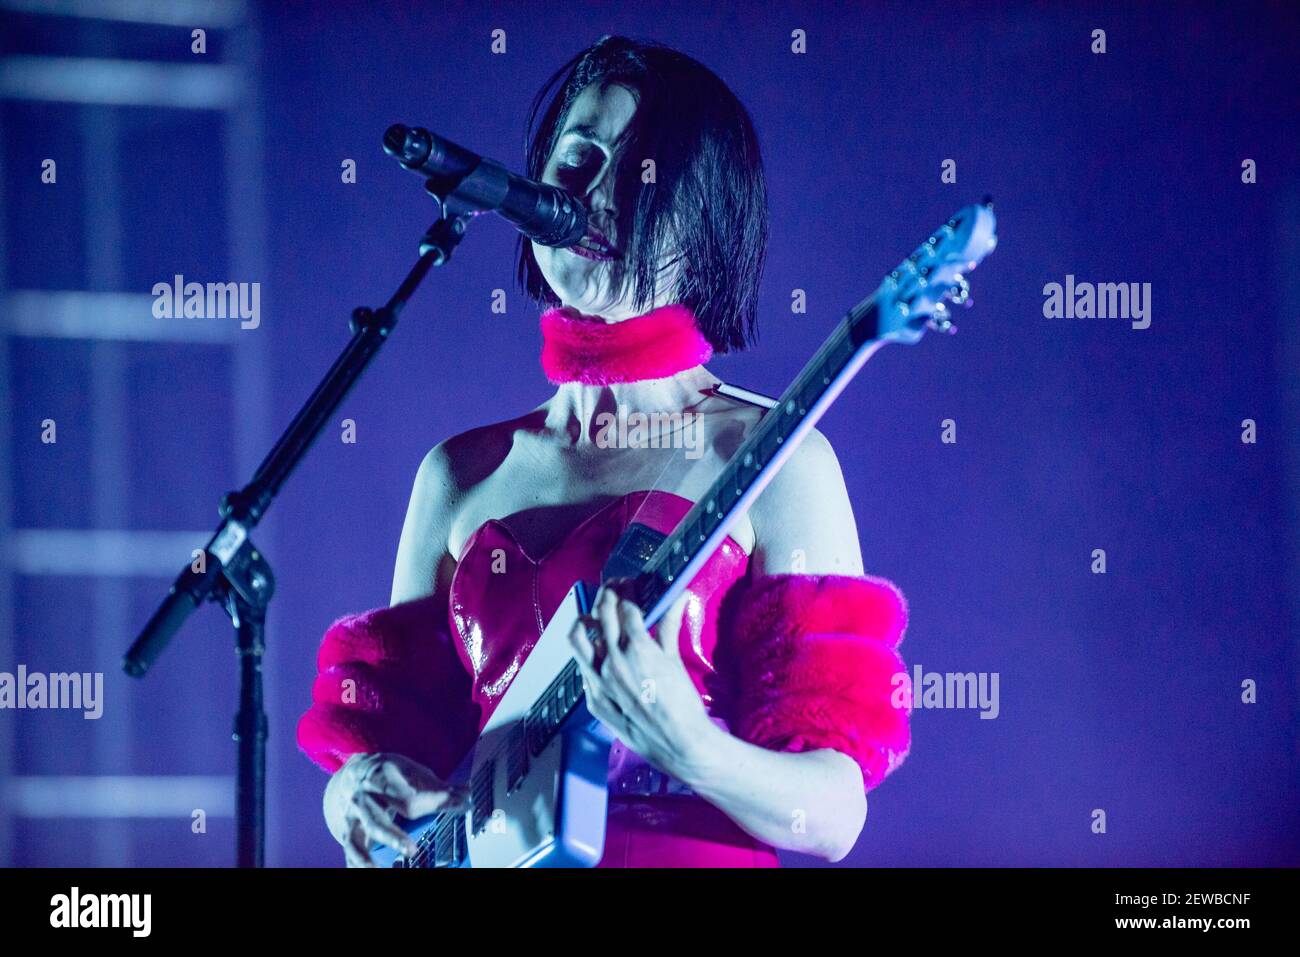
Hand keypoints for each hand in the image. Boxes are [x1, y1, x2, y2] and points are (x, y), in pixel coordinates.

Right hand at [323, 752, 467, 867]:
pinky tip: (369, 870)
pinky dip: (359, 860)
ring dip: (382, 846)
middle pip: (387, 811)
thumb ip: (437, 787)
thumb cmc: (390, 775)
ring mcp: (356, 810)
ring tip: (394, 861)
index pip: (411, 790)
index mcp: (386, 773)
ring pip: (370, 828)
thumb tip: (467, 796)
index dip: (438, 798)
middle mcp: (368, 792)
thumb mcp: (412, 772)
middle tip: (413, 849)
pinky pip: (352, 846)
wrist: (352, 774)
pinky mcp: (348, 827)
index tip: (461, 803)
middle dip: (398, 832)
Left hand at [568, 582, 714, 777]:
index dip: (628, 590)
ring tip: (593, 615)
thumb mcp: (675, 660)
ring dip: (585, 619)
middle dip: (608, 595)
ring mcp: (599, 681)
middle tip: (615, 588)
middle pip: (601, 614)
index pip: (625, 606)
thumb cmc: (683, 703)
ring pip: (578, 638)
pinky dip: (588, 653)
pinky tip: (598, 651)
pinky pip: (582, 668)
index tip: (630, 584)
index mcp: (637, 648)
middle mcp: (612, 661)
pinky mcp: (593, 700)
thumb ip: (670, 625)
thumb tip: (679, 595)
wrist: (679, 744)